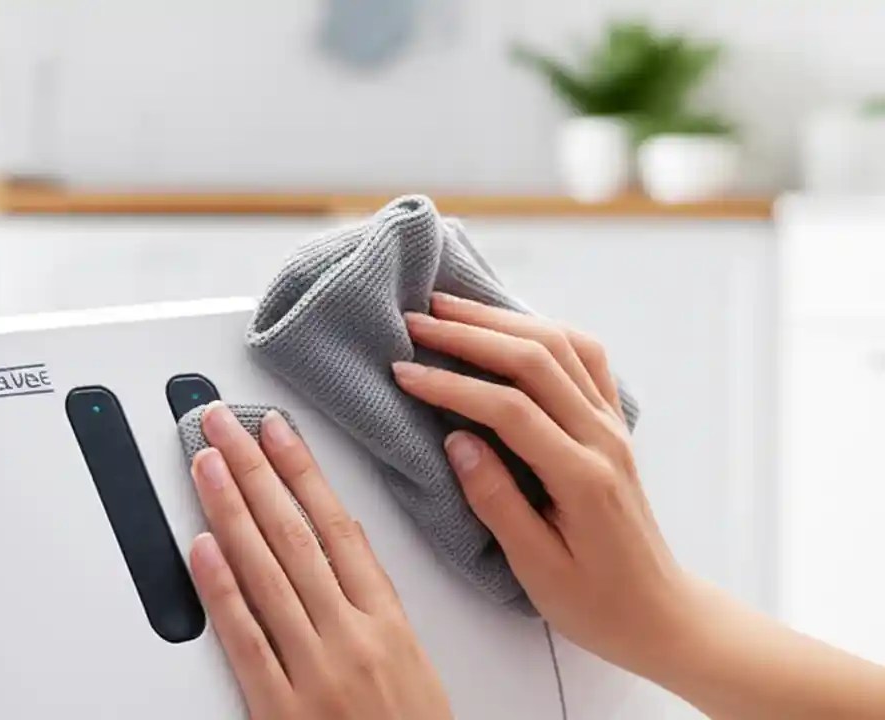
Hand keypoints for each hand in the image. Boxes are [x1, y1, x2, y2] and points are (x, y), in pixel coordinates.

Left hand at [187, 402, 452, 719]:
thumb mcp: (414, 663)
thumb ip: (373, 605)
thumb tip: (336, 544)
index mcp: (389, 621)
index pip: (337, 524)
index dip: (302, 470)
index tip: (277, 431)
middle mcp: (350, 636)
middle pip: (293, 533)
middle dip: (253, 469)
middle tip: (223, 425)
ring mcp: (313, 671)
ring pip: (263, 569)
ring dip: (228, 508)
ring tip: (205, 464)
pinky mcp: (280, 708)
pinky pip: (244, 637)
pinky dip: (219, 588)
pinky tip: (200, 546)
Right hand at [393, 292, 692, 679]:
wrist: (659, 612)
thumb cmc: (595, 602)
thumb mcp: (537, 568)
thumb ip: (496, 501)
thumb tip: (456, 441)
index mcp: (582, 476)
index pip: (509, 410)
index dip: (451, 385)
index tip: (403, 372)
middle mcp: (603, 438)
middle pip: (535, 359)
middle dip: (469, 333)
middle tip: (415, 320)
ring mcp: (613, 425)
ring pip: (560, 345)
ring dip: (502, 319)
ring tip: (450, 306)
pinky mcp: (613, 424)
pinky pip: (585, 356)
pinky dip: (545, 328)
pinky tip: (511, 323)